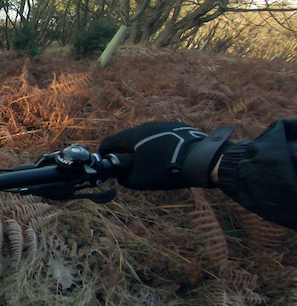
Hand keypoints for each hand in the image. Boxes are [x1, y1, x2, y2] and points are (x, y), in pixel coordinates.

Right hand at [98, 122, 233, 189]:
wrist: (202, 159)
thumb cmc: (166, 170)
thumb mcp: (139, 180)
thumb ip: (124, 177)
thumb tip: (120, 175)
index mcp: (133, 136)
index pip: (109, 141)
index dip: (104, 153)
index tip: (106, 162)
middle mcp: (146, 126)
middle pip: (127, 138)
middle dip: (124, 152)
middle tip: (127, 166)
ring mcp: (163, 125)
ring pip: (145, 136)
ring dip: (142, 148)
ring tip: (149, 163)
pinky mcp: (178, 127)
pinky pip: (161, 136)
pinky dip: (157, 146)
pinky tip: (166, 158)